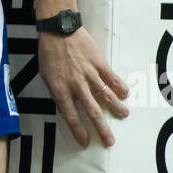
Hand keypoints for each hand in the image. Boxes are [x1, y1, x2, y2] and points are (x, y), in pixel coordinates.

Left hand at [37, 26, 129, 146]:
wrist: (58, 29)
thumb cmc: (49, 52)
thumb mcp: (46, 76)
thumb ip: (56, 93)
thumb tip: (63, 109)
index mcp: (61, 90)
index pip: (71, 117)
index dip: (79, 132)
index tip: (85, 142)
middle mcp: (76, 85)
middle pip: (92, 111)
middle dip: (102, 129)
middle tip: (110, 141)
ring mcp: (89, 74)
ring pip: (106, 95)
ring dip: (116, 108)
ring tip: (124, 116)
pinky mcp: (98, 62)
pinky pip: (111, 77)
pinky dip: (120, 86)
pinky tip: (125, 94)